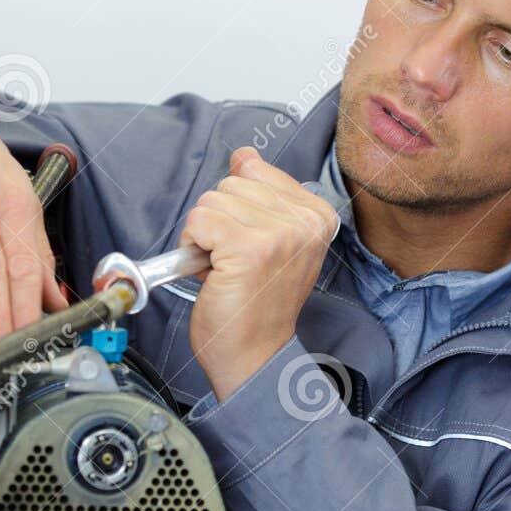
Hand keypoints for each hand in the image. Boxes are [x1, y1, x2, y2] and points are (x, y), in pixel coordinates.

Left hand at [183, 147, 339, 400]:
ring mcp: (280, 232)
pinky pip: (199, 220)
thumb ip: (262, 196)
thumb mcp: (272, 241)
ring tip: (227, 268)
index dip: (239, 207)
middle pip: (231, 184)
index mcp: (317, 214)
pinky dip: (193, 247)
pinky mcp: (249, 247)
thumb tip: (244, 156)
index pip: (256, 171)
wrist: (255, 355)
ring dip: (205, 236)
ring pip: (212, 200)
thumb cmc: (258, 305)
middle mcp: (306, 220)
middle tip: (236, 261)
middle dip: (220, 220)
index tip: (251, 243)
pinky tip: (213, 271)